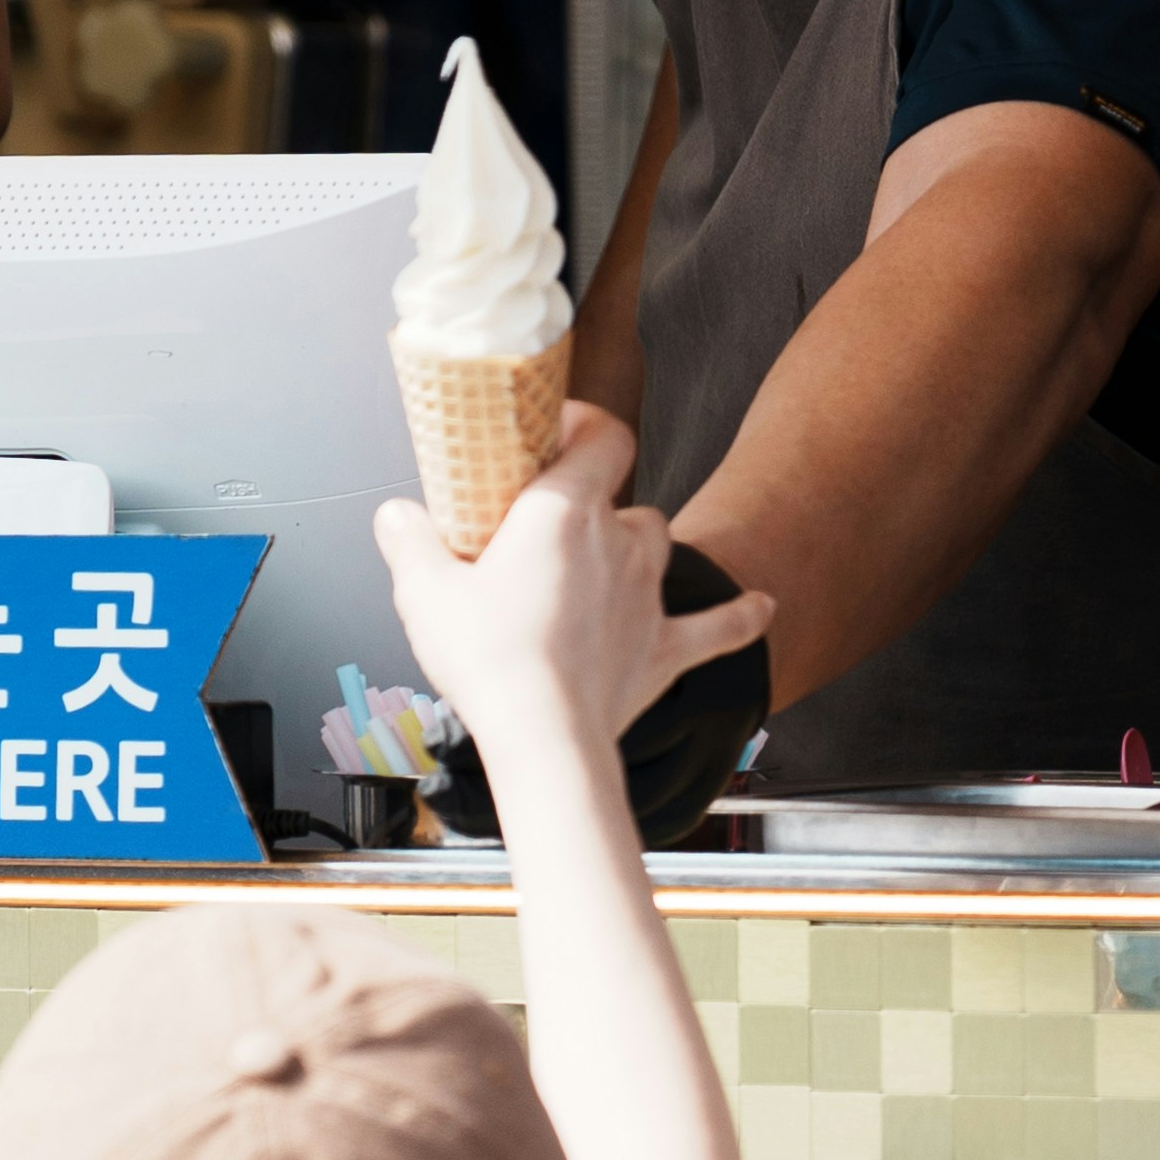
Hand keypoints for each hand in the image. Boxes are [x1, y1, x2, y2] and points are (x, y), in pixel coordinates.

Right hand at [375, 406, 765, 807]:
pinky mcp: (666, 648)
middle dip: (589, 501)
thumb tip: (396, 516)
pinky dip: (740, 617)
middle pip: (621, 496)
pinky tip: (763, 607)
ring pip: (656, 543)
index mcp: (563, 512)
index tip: (558, 427)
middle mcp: (618, 541)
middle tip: (548, 523)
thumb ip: (410, 543)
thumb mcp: (423, 592)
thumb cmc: (490, 663)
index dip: (584, 422)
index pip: (601, 436)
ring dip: (634, 546)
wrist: (544, 737)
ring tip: (604, 560)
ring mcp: (648, 594)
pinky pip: (717, 626)